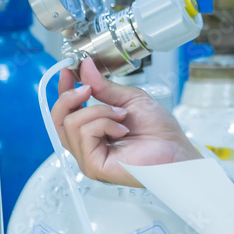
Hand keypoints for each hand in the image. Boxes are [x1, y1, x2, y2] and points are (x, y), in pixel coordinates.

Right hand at [51, 57, 201, 187]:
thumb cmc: (159, 131)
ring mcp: (88, 157)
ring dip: (99, 111)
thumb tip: (85, 67)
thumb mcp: (129, 99)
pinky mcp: (93, 166)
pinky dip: (103, 124)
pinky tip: (121, 130)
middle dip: (72, 97)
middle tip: (90, 89)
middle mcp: (86, 145)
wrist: (175, 150)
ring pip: (71, 123)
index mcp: (92, 130)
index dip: (62, 89)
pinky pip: (84, 134)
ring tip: (121, 116)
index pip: (64, 111)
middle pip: (58, 117)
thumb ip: (104, 87)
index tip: (68, 70)